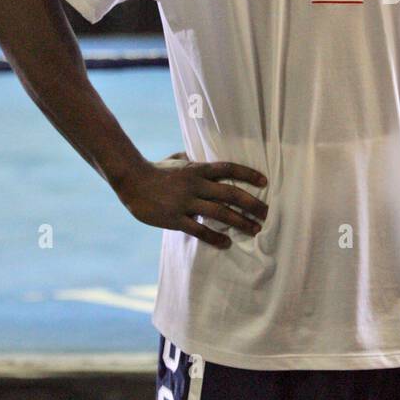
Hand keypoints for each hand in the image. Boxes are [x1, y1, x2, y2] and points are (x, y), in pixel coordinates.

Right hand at [117, 151, 267, 248]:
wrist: (131, 180)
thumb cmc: (156, 169)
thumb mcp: (177, 159)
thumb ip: (191, 158)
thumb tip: (198, 155)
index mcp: (198, 169)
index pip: (229, 168)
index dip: (248, 174)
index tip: (265, 182)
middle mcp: (195, 184)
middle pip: (231, 193)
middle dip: (252, 204)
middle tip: (267, 213)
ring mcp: (186, 202)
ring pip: (220, 213)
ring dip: (240, 222)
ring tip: (255, 229)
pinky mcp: (175, 218)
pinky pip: (199, 229)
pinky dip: (215, 237)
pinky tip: (227, 243)